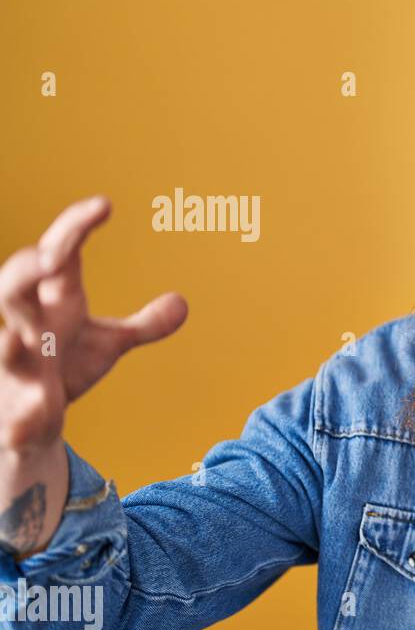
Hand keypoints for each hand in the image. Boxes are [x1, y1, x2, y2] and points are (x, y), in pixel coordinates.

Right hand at [0, 196, 187, 452]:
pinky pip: (15, 415)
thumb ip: (144, 324)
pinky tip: (36, 413)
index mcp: (51, 306)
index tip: (105, 204)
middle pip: (13, 292)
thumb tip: (182, 302)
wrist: (24, 425)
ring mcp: (16, 372)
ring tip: (15, 336)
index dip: (74, 230)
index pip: (58, 258)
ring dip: (10, 343)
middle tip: (48, 258)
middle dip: (24, 274)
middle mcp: (26, 330)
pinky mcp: (16, 413)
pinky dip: (22, 416)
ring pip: (4, 351)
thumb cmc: (60, 368)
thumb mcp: (106, 345)